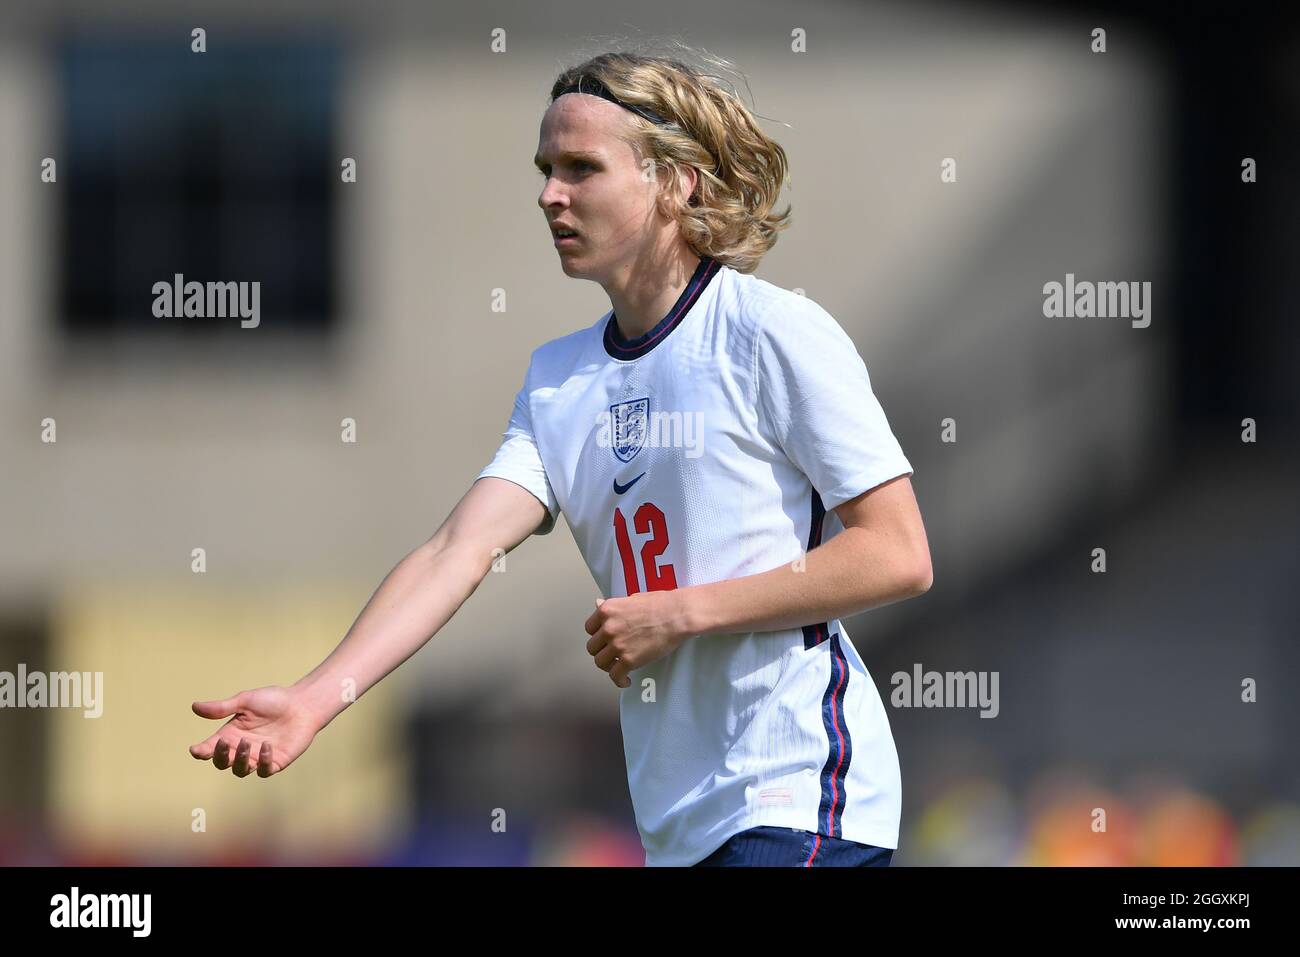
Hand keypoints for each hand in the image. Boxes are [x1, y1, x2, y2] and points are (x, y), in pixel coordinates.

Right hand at [188, 685, 321, 777]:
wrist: (303, 704)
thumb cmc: (274, 700)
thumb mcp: (245, 701)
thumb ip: (222, 707)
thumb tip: (194, 706)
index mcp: (231, 734)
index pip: (210, 748)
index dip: (201, 752)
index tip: (196, 750)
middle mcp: (242, 748)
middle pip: (222, 763)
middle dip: (221, 756)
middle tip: (226, 743)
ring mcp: (259, 757)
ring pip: (241, 770)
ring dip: (241, 760)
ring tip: (247, 743)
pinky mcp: (276, 762)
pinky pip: (264, 770)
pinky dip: (263, 761)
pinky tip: (267, 746)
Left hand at [584, 592, 693, 688]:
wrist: (677, 615)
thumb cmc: (661, 604)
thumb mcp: (632, 599)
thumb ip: (614, 607)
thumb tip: (598, 604)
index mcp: (607, 610)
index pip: (590, 628)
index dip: (598, 635)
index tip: (604, 640)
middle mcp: (608, 627)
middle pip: (592, 647)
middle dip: (602, 652)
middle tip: (612, 654)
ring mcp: (617, 644)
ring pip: (600, 662)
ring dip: (609, 666)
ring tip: (618, 667)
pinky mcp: (628, 659)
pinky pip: (615, 676)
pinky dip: (619, 680)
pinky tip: (626, 680)